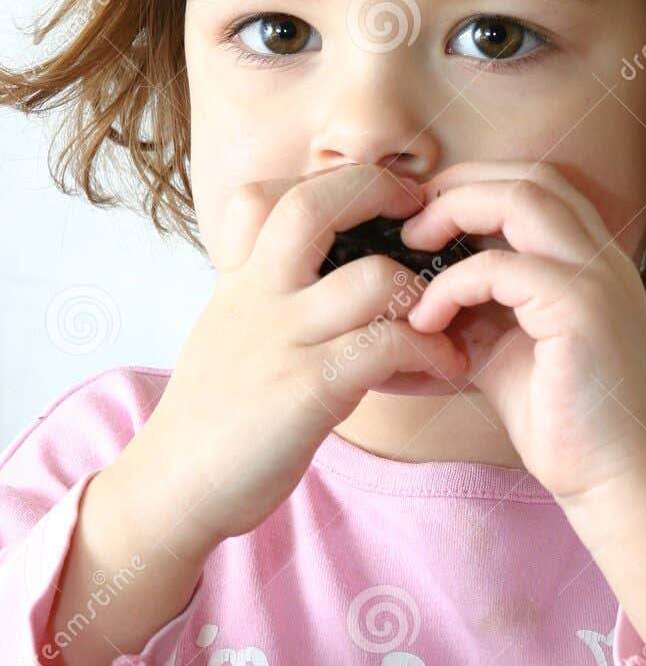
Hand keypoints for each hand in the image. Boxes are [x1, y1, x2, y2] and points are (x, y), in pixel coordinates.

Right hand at [132, 162, 467, 553]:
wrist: (177, 485)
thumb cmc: (215, 416)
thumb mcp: (229, 333)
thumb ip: (266, 295)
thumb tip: (316, 272)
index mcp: (238, 281)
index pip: (262, 195)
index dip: (322, 180)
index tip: (371, 194)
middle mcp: (257, 298)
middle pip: (312, 205)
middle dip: (377, 190)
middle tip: (424, 211)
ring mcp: (282, 341)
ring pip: (371, 279)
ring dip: (425, 293)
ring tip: (448, 320)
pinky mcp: (308, 390)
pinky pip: (386, 348)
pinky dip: (430, 351)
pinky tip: (446, 367)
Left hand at [402, 160, 645, 503]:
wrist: (610, 477)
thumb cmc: (559, 420)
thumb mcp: (501, 348)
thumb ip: (469, 307)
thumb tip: (400, 290)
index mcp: (589, 260)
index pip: (534, 184)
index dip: (472, 186)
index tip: (420, 217)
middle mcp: (602, 256)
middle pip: (528, 175)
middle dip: (458, 188)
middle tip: (406, 224)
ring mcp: (598, 277)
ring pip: (521, 198)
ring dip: (453, 215)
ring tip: (410, 252)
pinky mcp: (582, 309)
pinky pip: (503, 266)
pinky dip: (452, 285)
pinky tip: (426, 320)